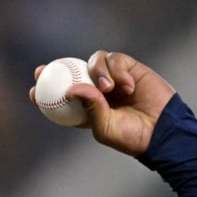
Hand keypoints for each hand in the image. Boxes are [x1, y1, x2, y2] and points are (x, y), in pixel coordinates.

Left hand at [28, 51, 176, 156]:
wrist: (163, 130)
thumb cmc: (132, 136)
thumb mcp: (104, 127)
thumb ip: (89, 107)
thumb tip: (70, 88)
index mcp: (88, 109)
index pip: (64, 97)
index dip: (47, 92)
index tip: (33, 91)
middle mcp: (99, 92)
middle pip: (73, 73)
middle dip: (56, 69)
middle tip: (44, 70)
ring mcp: (114, 78)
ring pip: (95, 62)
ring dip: (98, 72)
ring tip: (108, 89)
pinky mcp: (130, 69)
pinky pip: (115, 59)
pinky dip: (117, 71)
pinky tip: (127, 87)